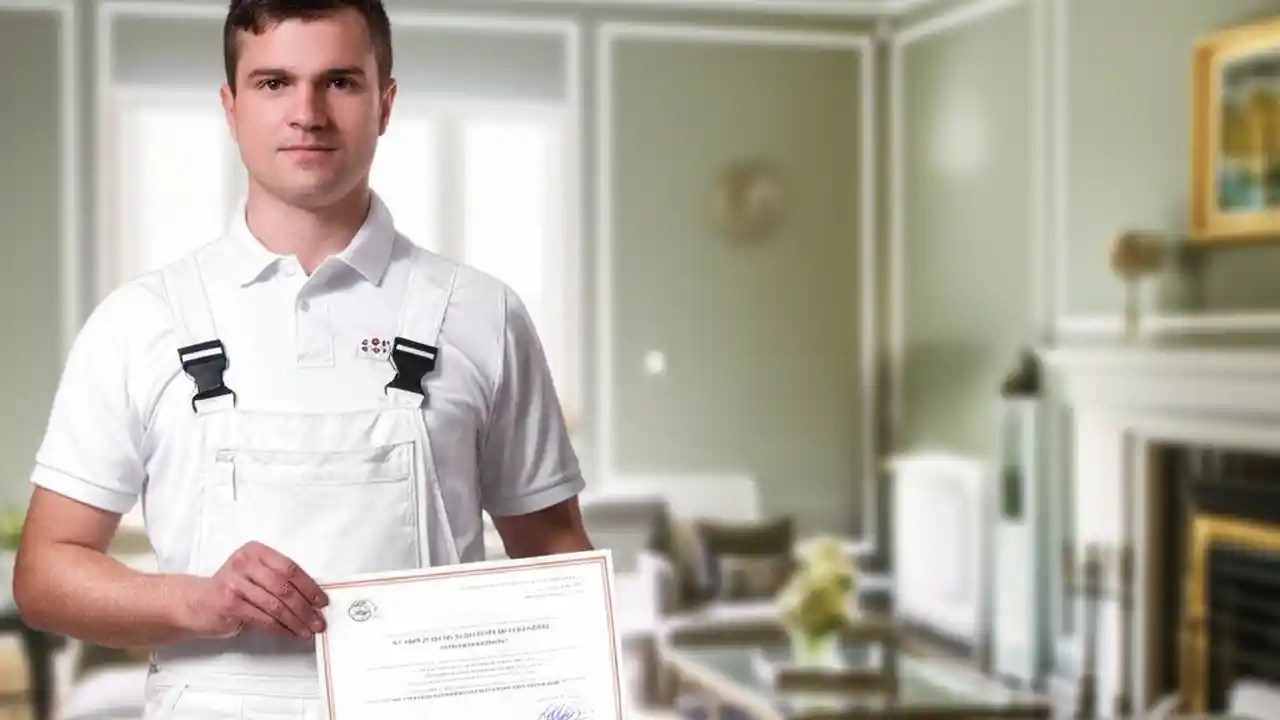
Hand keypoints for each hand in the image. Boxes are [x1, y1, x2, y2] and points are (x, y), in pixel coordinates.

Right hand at [180, 542, 328, 639]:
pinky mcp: (229, 603)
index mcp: (256, 551)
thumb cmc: (231, 589)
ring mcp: (235, 583)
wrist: (195, 602)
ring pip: (275, 605)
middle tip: (318, 621)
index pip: (289, 568)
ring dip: (296, 621)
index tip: (322, 602)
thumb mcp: (253, 575)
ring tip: (308, 630)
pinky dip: (280, 628)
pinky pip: (263, 618)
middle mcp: (245, 563)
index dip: (309, 586)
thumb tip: (312, 599)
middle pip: (284, 587)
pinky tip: (290, 633)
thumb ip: (277, 579)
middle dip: (305, 608)